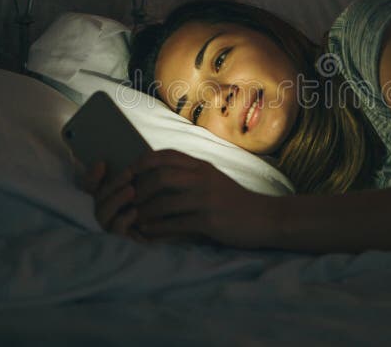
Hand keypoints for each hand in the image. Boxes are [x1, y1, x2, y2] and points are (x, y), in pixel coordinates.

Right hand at [81, 161, 144, 241]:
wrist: (159, 243)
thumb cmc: (148, 214)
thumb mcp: (135, 193)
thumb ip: (123, 182)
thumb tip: (105, 164)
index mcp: (102, 204)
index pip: (89, 189)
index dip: (92, 177)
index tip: (103, 164)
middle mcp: (99, 218)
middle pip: (98, 200)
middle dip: (112, 186)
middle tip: (129, 173)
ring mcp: (105, 231)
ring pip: (103, 215)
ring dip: (116, 200)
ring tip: (131, 190)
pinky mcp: (116, 244)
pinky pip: (115, 231)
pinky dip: (122, 220)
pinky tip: (134, 212)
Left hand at [129, 149, 274, 248]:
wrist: (265, 218)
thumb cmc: (234, 201)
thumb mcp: (212, 179)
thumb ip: (189, 174)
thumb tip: (156, 174)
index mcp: (201, 166)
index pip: (164, 155)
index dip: (140, 163)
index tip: (127, 175)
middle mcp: (202, 178)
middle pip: (160, 176)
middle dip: (138, 189)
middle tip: (126, 202)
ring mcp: (206, 199)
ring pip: (164, 201)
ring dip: (144, 213)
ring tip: (133, 220)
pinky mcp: (210, 221)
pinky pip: (175, 224)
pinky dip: (157, 230)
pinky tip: (148, 234)